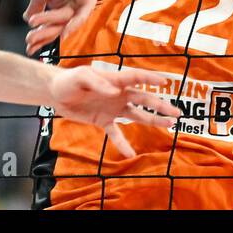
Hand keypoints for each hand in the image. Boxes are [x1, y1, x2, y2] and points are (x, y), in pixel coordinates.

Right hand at [23, 0, 93, 54]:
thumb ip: (35, 9)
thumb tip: (27, 21)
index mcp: (61, 9)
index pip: (51, 29)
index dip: (40, 39)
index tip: (27, 48)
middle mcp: (72, 10)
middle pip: (58, 28)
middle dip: (43, 36)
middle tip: (29, 42)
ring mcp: (81, 6)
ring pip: (65, 21)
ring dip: (49, 23)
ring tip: (34, 22)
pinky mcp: (89, 0)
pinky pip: (82, 15)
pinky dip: (73, 24)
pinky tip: (64, 33)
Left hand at [49, 67, 181, 157]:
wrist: (56, 93)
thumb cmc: (69, 80)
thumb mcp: (81, 77)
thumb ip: (98, 82)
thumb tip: (116, 91)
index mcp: (115, 79)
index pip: (136, 78)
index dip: (151, 79)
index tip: (166, 83)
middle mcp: (118, 93)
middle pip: (144, 99)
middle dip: (160, 106)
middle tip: (177, 113)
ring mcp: (113, 108)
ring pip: (137, 115)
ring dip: (152, 120)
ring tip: (169, 125)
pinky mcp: (103, 120)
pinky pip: (116, 133)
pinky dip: (123, 143)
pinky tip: (130, 154)